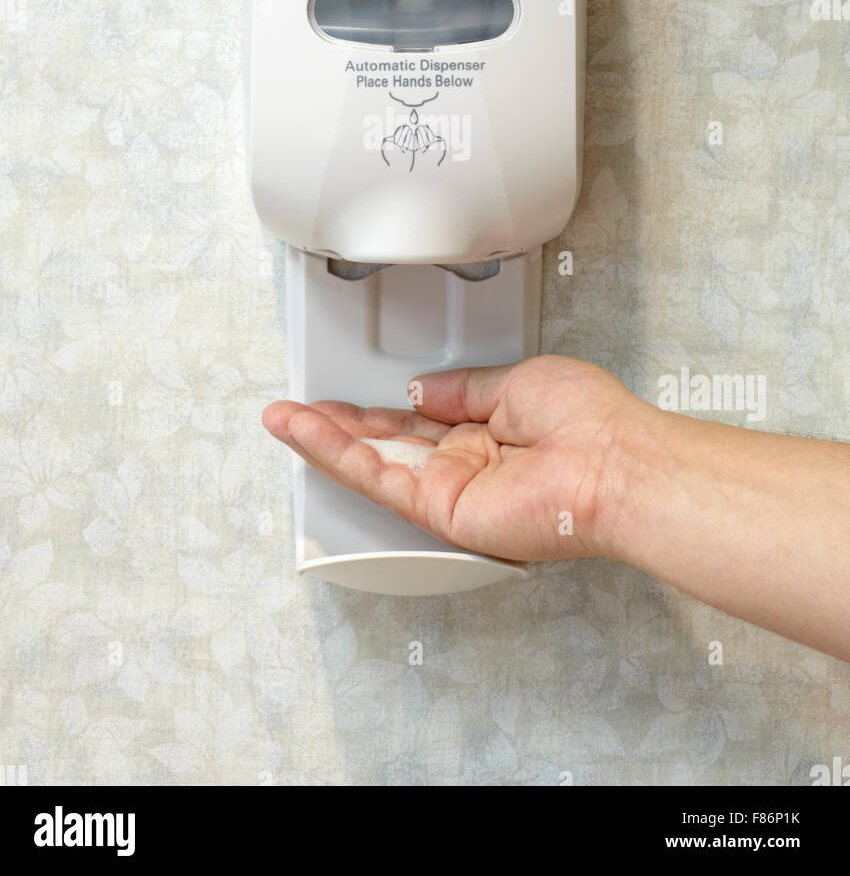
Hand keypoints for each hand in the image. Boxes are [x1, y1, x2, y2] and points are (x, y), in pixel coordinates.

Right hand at [262, 355, 638, 562]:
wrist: (612, 464)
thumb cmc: (589, 421)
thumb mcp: (515, 380)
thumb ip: (459, 388)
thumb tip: (417, 390)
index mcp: (488, 430)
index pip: (419, 420)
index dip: (378, 409)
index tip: (344, 398)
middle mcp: (468, 464)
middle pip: (387, 444)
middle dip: (337, 426)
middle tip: (294, 411)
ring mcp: (453, 490)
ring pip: (373, 465)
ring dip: (323, 441)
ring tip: (281, 418)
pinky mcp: (443, 512)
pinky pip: (380, 482)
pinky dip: (340, 457)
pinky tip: (310, 435)